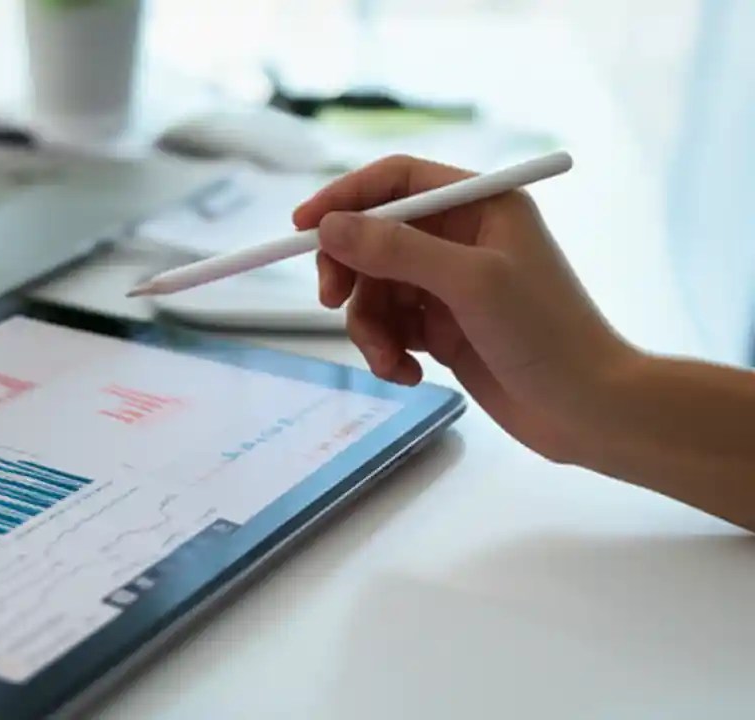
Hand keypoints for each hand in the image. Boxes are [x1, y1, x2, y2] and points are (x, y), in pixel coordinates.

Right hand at [293, 154, 638, 463]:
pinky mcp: (444, 328)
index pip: (397, 181)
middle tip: (331, 302)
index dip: (346, 198)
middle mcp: (462, 237)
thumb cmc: (546, 336)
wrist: (590, 412)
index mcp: (480, 205)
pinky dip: (388, 351)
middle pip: (375, 236)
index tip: (303, 227)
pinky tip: (409, 374)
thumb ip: (396, 250)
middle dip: (351, 272)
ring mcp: (451, 285)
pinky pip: (391, 327)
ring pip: (376, 289)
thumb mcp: (469, 284)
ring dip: (370, 326)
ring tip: (390, 360)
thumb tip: (328, 228)